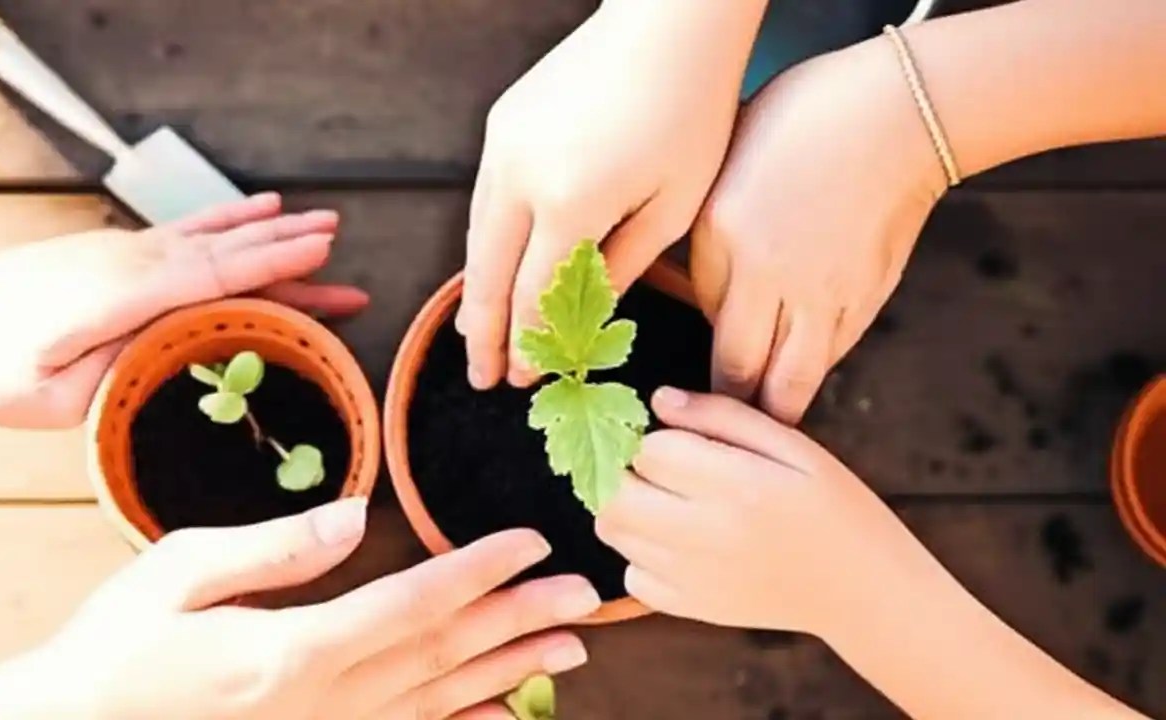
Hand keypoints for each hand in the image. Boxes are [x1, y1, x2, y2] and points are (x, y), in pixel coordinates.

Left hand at [0, 193, 368, 427]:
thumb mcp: (49, 397)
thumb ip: (119, 377)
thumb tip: (180, 364)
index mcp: (123, 298)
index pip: (214, 275)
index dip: (272, 266)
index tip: (324, 253)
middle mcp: (133, 264)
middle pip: (225, 252)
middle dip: (288, 246)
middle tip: (341, 240)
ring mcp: (127, 252)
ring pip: (213, 238)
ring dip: (269, 232)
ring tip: (322, 224)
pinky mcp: (119, 252)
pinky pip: (189, 233)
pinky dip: (228, 222)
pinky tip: (256, 214)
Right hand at [26, 500, 596, 719]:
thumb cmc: (115, 650)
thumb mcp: (177, 574)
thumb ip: (273, 549)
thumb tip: (351, 515)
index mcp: (292, 652)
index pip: (412, 603)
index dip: (479, 571)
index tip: (531, 541)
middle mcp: (323, 705)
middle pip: (444, 655)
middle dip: (520, 619)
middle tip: (586, 594)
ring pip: (440, 703)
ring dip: (511, 672)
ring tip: (571, 648)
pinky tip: (511, 719)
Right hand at [458, 1, 749, 388]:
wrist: (669, 21)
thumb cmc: (691, 110)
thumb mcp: (672, 204)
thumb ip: (621, 266)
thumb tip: (584, 316)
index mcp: (570, 200)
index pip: (535, 296)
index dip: (529, 345)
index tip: (527, 380)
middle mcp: (520, 174)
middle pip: (488, 275)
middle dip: (482, 333)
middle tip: (479, 377)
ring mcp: (504, 145)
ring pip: (477, 237)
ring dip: (477, 290)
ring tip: (475, 333)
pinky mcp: (503, 123)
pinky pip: (485, 199)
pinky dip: (485, 243)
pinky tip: (493, 267)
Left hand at [595, 387, 923, 635]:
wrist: (862, 590)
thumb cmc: (833, 506)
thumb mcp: (794, 446)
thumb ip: (723, 417)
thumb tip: (659, 400)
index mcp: (739, 486)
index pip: (650, 449)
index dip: (656, 434)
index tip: (677, 437)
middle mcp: (707, 535)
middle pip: (616, 493)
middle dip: (627, 469)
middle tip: (659, 466)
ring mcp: (694, 578)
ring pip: (613, 532)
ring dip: (629, 507)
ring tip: (668, 500)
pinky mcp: (690, 608)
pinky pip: (631, 576)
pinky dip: (641, 555)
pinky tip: (677, 541)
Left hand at [691, 39, 946, 422]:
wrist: (897, 114)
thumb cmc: (803, 122)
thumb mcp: (726, 167)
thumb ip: (706, 238)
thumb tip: (696, 293)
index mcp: (730, 241)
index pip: (703, 324)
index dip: (694, 355)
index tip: (680, 385)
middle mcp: (776, 280)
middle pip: (746, 378)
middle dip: (727, 411)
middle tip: (712, 428)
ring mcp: (828, 296)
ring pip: (795, 383)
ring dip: (772, 406)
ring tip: (755, 419)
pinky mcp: (868, 299)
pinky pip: (832, 356)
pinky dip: (810, 370)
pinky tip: (797, 368)